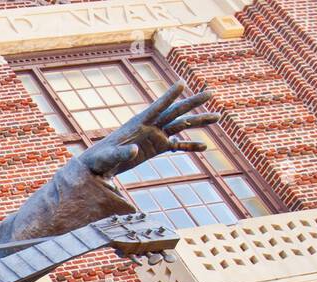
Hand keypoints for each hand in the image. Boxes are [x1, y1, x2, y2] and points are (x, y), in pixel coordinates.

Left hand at [77, 82, 220, 179]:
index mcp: (138, 123)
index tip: (181, 83)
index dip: (168, 96)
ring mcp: (155, 135)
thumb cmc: (100, 158)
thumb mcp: (109, 156)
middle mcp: (150, 126)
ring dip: (198, 122)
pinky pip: (177, 145)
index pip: (157, 107)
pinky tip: (204, 147)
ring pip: (181, 125)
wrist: (98, 165)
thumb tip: (135, 151)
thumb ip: (122, 153)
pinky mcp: (157, 147)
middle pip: (175, 112)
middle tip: (210, 94)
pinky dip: (190, 145)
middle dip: (192, 103)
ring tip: (218, 117)